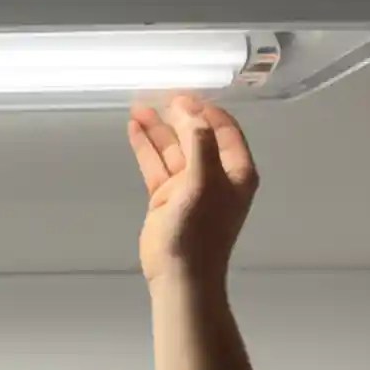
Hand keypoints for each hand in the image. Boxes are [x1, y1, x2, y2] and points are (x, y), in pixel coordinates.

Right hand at [128, 95, 259, 287]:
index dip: (205, 110)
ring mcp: (188, 185)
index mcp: (235, 171)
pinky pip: (156, 164)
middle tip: (158, 94)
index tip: (184, 95)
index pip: (224, 129)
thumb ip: (199, 142)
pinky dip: (146, 146)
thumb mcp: (204, 181)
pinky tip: (135, 128)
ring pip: (172, 148)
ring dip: (157, 128)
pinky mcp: (166, 196)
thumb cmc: (200, 229)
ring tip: (138, 106)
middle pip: (196, 135)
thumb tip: (188, 110)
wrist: (180, 275)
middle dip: (178, 115)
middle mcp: (214, 174)